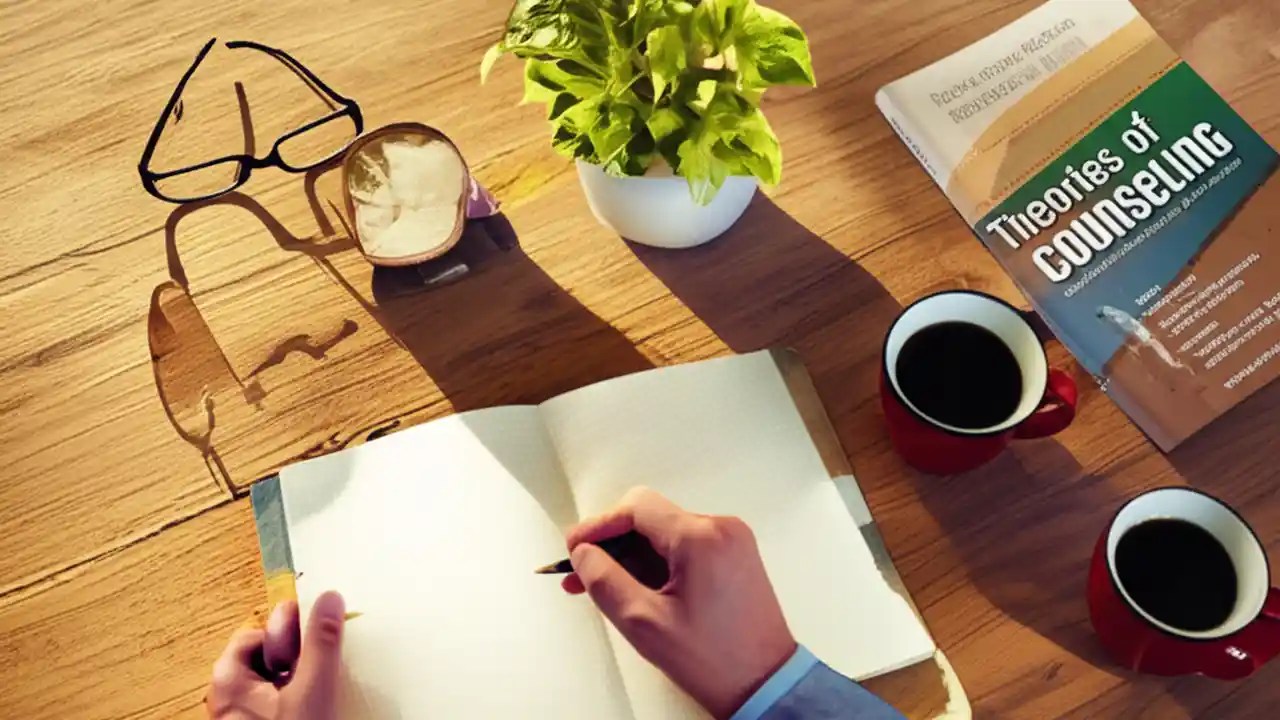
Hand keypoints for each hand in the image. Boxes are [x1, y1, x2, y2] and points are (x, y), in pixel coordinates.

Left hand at [206, 591, 345, 719]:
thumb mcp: (311, 690)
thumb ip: (320, 645)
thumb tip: (328, 600)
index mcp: (228, 675)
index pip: (262, 630)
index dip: (292, 634)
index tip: (316, 645)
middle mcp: (226, 691)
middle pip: (269, 652)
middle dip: (298, 658)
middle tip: (317, 678)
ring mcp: (239, 711)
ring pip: (276, 678)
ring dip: (300, 680)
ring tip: (316, 697)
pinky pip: (276, 699)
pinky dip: (295, 699)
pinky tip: (312, 710)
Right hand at [564, 488, 796, 718]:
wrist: (766, 684)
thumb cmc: (712, 660)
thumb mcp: (644, 622)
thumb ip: (605, 580)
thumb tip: (582, 553)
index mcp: (701, 537)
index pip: (637, 507)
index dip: (598, 525)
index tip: (573, 548)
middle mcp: (721, 528)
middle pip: (651, 518)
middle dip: (612, 543)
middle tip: (581, 573)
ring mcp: (732, 541)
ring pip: (666, 533)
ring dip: (633, 555)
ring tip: (604, 587)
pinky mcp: (736, 556)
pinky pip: (686, 546)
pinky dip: (658, 562)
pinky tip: (635, 588)